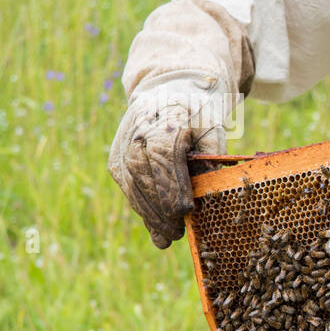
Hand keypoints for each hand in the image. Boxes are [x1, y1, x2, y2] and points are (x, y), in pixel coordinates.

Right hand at [108, 71, 231, 248]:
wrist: (166, 92)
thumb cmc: (198, 111)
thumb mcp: (213, 124)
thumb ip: (213, 152)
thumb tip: (213, 182)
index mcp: (162, 122)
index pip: (163, 158)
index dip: (173, 186)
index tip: (186, 209)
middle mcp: (135, 137)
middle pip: (145, 178)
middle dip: (161, 209)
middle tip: (177, 232)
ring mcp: (122, 150)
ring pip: (133, 188)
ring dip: (150, 216)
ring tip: (167, 238)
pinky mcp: (116, 161)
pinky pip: (128, 189)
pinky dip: (143, 211)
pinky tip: (155, 230)